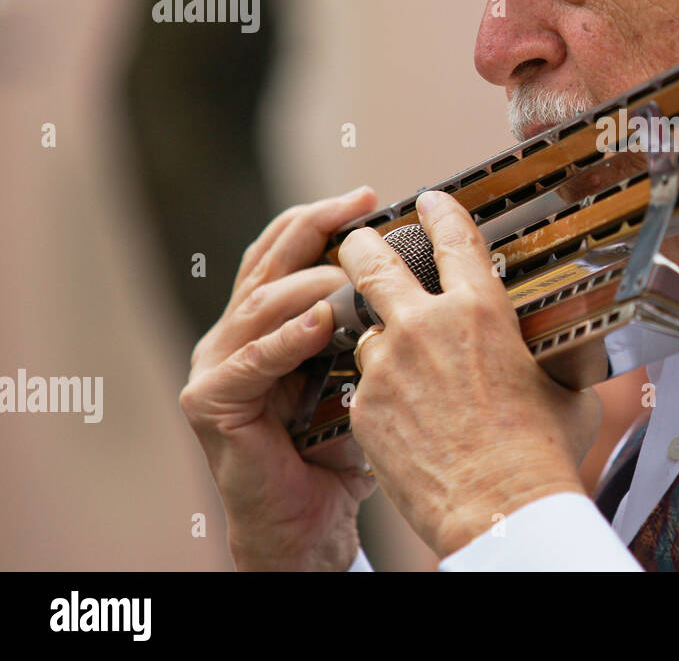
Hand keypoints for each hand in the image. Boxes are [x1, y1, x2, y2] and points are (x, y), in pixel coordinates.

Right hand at [180, 186, 380, 569]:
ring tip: (352, 269)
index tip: (366, 196)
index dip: (320, 219)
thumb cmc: (339, 449)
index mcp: (265, 322)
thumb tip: (426, 278)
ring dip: (310, 281)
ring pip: (261, 302)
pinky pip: (253, 359)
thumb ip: (371, 328)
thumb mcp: (361, 373)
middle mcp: (232, 335)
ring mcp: (216, 365)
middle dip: (314, 227)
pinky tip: (323, 321)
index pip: (284, 252)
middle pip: (268, 262)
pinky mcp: (211, 402)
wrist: (309, 524)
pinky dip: (289, 337)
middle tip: (358, 206)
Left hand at [338, 190, 600, 556]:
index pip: (452, 237)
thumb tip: (574, 353)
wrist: (499, 510)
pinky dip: (381, 393)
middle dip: (362, 246)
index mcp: (481, 309)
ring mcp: (387, 366)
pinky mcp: (365, 407)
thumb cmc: (543, 451)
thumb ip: (550, 356)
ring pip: (367, 332)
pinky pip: (365, 386)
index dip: (438, 211)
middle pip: (372, 262)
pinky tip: (406, 416)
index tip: (429, 202)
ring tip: (403, 364)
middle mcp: (425, 326)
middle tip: (360, 244)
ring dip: (381, 339)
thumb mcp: (566, 386)